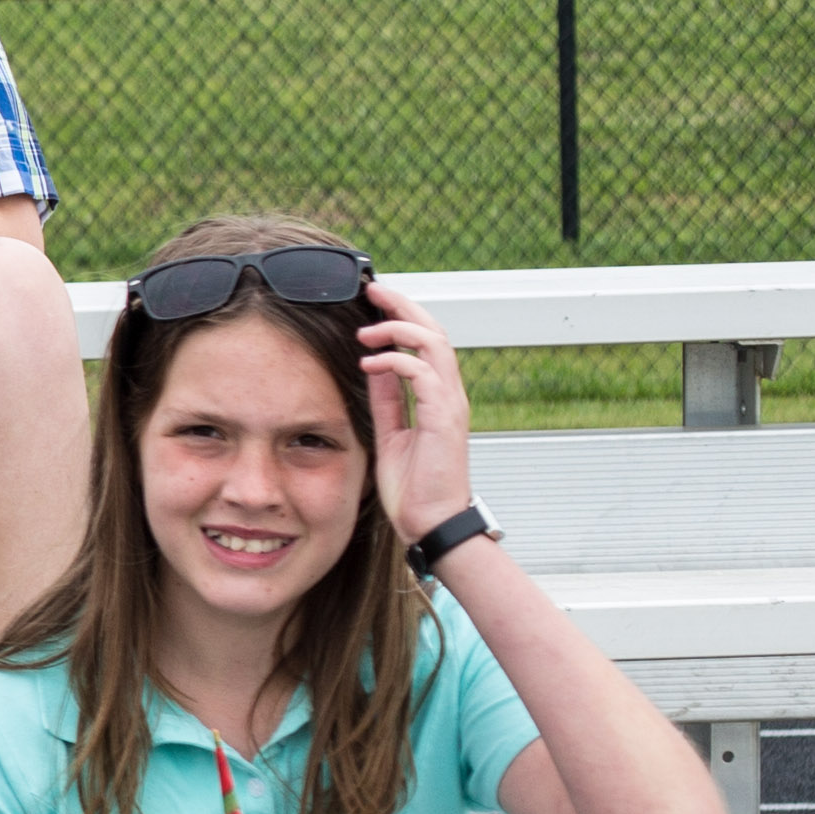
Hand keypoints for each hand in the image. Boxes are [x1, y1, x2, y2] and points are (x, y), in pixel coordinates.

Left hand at [360, 284, 475, 538]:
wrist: (431, 524)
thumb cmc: (415, 487)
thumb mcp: (391, 433)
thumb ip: (387, 401)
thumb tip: (372, 369)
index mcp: (437, 397)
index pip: (425, 343)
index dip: (403, 317)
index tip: (373, 301)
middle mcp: (448, 395)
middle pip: (434, 332)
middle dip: (404, 306)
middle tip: (373, 290)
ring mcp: (449, 405)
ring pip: (434, 344)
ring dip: (398, 328)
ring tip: (365, 330)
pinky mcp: (444, 420)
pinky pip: (424, 375)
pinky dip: (397, 361)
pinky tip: (370, 362)